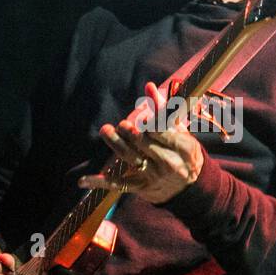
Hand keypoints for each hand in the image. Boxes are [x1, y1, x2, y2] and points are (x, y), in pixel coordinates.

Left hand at [78, 80, 203, 204]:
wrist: (191, 188)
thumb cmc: (184, 153)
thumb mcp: (180, 131)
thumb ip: (163, 109)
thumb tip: (148, 86)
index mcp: (184, 147)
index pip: (162, 132)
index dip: (150, 124)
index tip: (141, 119)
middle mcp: (170, 163)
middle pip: (145, 144)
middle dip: (131, 133)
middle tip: (123, 125)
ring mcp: (154, 177)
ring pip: (130, 158)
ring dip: (116, 143)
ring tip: (106, 130)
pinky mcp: (141, 188)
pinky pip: (119, 185)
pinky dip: (100, 182)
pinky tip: (84, 180)